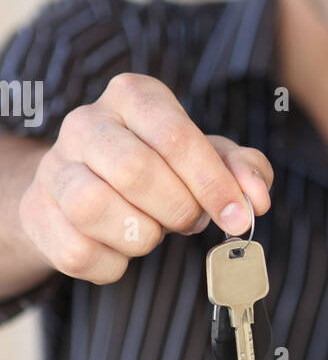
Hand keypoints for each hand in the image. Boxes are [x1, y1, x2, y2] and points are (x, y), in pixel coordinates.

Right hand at [18, 72, 272, 284]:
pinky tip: (122, 248)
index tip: (238, 217)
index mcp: (133, 96)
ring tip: (153, 230)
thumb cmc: (161, 168)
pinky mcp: (38, 213)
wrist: (88, 187)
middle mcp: (85, 123)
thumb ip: (243, 170)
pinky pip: (78, 252)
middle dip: (178, 208)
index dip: (212, 182)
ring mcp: (54, 168)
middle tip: (191, 220)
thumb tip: (256, 200)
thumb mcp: (208, 158)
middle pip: (135, 170)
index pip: (174, 135)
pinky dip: (113, 263)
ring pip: (95, 208)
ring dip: (142, 235)